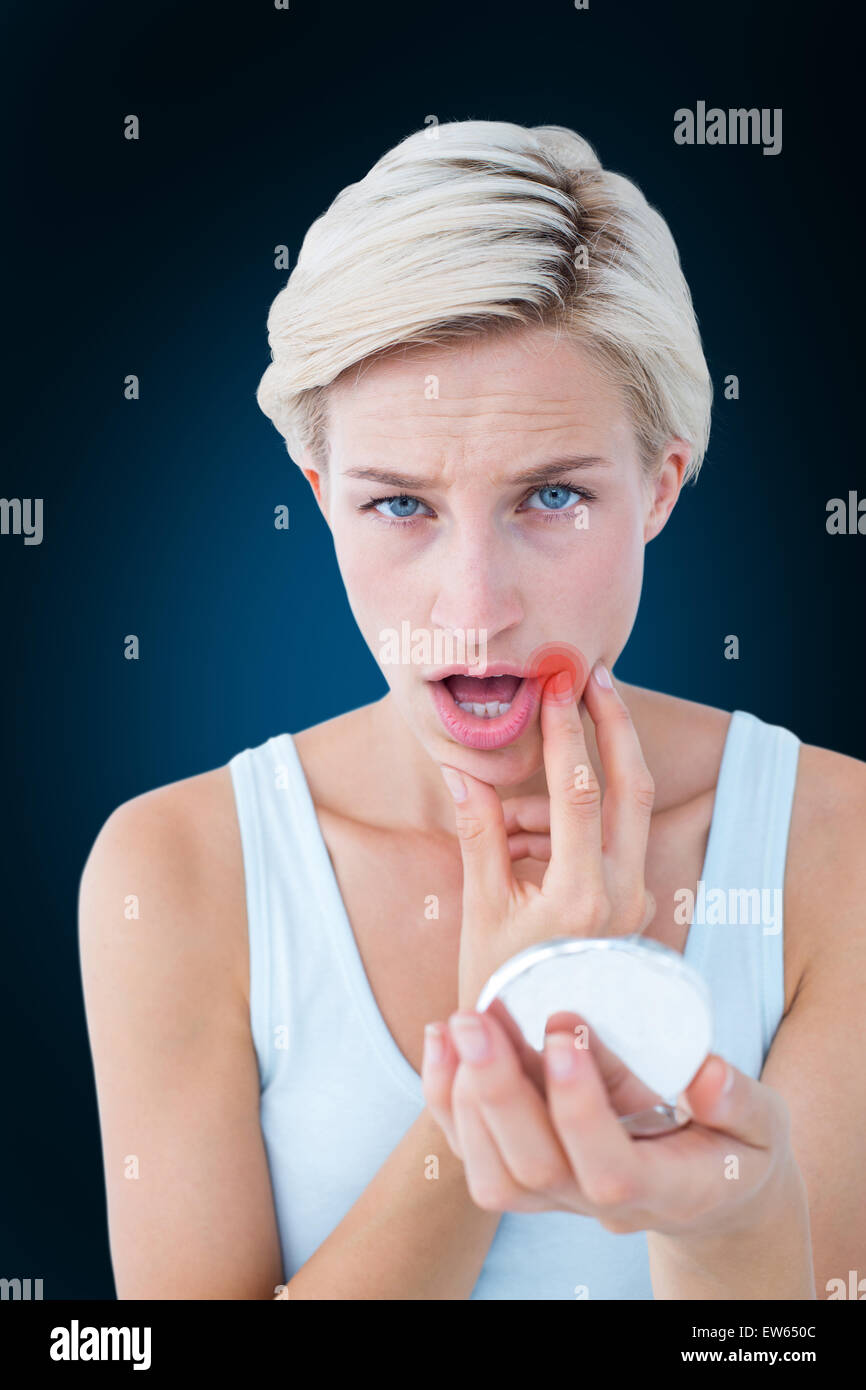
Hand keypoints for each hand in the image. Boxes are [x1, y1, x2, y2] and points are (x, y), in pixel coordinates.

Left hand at [422, 1004, 794, 1239]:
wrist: (712, 1195)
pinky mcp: (531, 1178)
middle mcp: (600, 1205)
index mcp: (665, 1189)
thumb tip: (706, 1072)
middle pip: (535, 1170)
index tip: (563, 1030)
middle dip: (498, 1092)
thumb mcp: (763, 1127)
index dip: (580, 1107)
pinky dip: (444, 1101)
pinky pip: (474, 1157)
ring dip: (462, 1098)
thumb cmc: (737, 1150)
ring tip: (459, 1024)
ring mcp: (560, 1198)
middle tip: (479, 1018)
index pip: (611, 1168)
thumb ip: (741, 1102)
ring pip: (494, 1176)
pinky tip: (440, 1040)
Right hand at [441, 660, 655, 1012]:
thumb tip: (461, 769)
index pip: (579, 792)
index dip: (565, 730)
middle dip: (613, 725)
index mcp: (581, 898)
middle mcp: (623, 898)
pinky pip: (611, 844)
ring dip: (568, 793)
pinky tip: (522, 848)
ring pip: (622, 814)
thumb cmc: (498, 991)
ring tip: (506, 827)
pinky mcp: (634, 907)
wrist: (536, 1061)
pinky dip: (571, 828)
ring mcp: (636, 904)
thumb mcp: (480, 912)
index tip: (554, 683)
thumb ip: (478, 835)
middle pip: (632, 787)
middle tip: (591, 676)